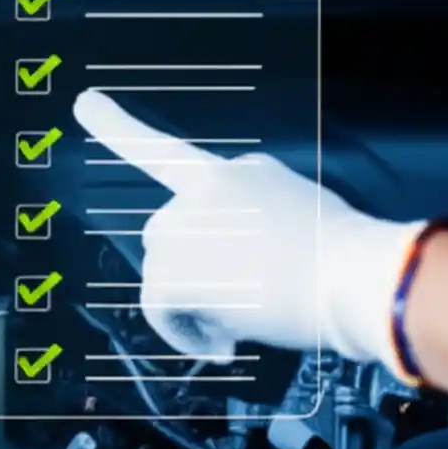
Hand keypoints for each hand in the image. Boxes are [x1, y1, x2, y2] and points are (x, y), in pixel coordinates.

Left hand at [72, 91, 424, 367]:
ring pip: (162, 275)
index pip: (165, 150)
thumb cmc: (348, 260)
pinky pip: (158, 310)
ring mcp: (187, 225)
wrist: (363, 277)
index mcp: (238, 173)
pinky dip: (182, 334)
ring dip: (191, 307)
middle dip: (191, 272)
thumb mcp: (300, 214)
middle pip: (167, 237)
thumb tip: (226, 273)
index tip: (83, 104)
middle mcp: (204, 191)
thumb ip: (251, 223)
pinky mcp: (176, 270)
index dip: (117, 126)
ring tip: (238, 327)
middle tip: (234, 304)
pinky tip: (219, 345)